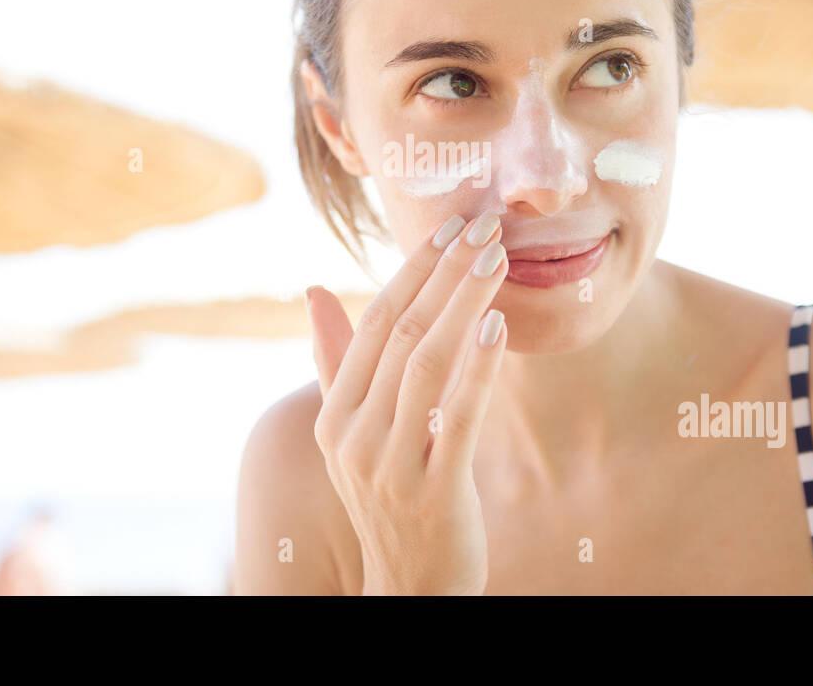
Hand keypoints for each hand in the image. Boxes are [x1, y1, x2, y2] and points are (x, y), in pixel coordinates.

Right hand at [306, 211, 508, 595]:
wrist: (409, 588)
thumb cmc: (389, 496)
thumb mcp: (351, 433)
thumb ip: (336, 361)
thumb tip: (313, 288)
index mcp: (336, 414)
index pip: (373, 321)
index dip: (413, 268)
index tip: (449, 224)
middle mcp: (353, 435)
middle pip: (402, 332)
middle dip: (445, 271)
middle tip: (484, 223)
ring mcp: (389, 465)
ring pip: (428, 363)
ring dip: (465, 303)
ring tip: (497, 258)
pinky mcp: (434, 491)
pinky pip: (458, 417)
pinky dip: (479, 368)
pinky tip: (499, 327)